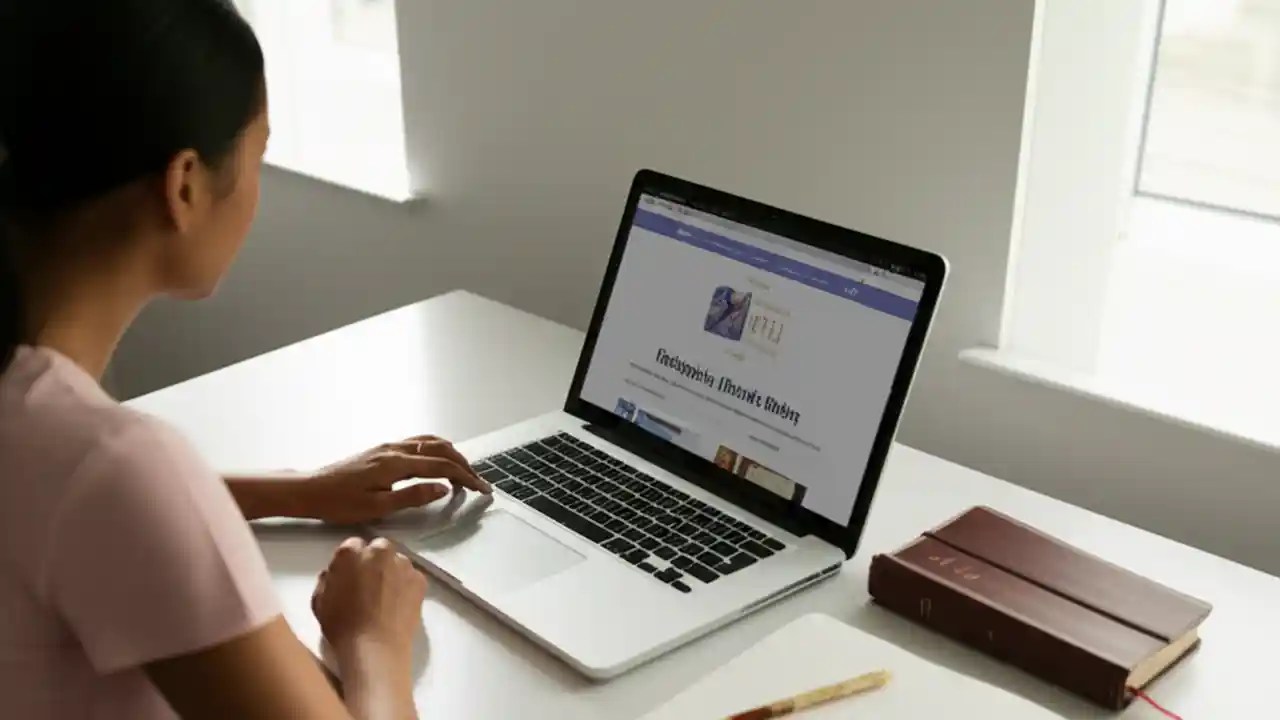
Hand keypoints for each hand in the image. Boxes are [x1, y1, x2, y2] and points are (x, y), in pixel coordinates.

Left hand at [300, 436, 490, 524]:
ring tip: (464, 470)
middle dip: (464, 464)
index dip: (465, 477)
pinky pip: (418, 441)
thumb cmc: (339, 503)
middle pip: (440, 449)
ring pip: (430, 441)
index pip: (441, 466)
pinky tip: (438, 458)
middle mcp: (394, 449)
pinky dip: (436, 448)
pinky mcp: (382, 449)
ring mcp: (388, 446)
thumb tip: (442, 488)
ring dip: (452, 453)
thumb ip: (412, 497)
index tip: (482, 489)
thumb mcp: (377, 507)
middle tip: (479, 481)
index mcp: (396, 464)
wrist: (310, 490)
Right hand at [312, 537, 427, 665]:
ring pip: (396, 561)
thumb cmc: (341, 625)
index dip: (351, 562)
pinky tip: (398, 603)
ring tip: (386, 596)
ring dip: (391, 572)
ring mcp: (403, 563)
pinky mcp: (420, 579)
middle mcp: (379, 550)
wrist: (375, 647)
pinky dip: (405, 585)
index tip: (350, 576)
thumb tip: (334, 573)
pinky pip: (410, 577)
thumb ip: (327, 578)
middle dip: (373, 561)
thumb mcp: (319, 600)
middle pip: (377, 549)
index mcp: (351, 552)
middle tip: (369, 584)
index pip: (351, 546)